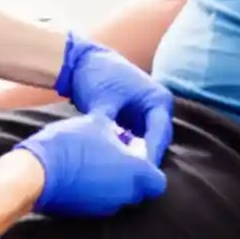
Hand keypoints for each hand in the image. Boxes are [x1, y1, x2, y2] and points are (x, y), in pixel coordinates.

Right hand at [16, 113, 166, 216]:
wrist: (37, 172)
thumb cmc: (71, 144)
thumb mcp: (98, 123)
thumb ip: (116, 129)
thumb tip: (120, 132)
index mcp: (135, 173)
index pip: (158, 180)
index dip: (150, 165)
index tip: (136, 151)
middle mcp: (125, 194)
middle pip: (140, 188)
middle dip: (132, 172)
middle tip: (116, 151)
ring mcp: (106, 206)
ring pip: (120, 193)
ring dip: (114, 179)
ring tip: (97, 158)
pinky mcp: (88, 212)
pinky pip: (102, 199)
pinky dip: (98, 188)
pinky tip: (83, 171)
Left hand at [54, 33, 174, 164]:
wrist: (80, 60)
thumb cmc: (95, 76)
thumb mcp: (103, 104)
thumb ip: (110, 129)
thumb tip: (111, 154)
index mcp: (158, 99)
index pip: (159, 135)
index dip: (150, 156)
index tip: (140, 174)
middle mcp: (158, 106)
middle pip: (157, 142)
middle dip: (145, 160)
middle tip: (131, 180)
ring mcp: (147, 112)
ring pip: (147, 143)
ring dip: (137, 156)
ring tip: (124, 176)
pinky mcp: (135, 117)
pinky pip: (136, 140)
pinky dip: (128, 149)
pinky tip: (116, 163)